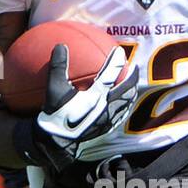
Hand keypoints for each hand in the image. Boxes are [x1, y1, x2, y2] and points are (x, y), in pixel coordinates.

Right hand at [26, 44, 137, 173]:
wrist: (57, 141)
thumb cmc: (56, 114)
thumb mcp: (53, 88)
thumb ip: (58, 66)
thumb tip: (60, 45)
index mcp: (97, 95)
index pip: (111, 73)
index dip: (116, 61)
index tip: (120, 51)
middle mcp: (107, 106)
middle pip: (127, 89)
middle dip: (132, 78)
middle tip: (134, 68)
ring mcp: (108, 119)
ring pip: (126, 103)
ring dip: (131, 93)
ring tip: (132, 86)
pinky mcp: (106, 129)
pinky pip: (120, 116)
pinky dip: (124, 107)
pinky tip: (122, 106)